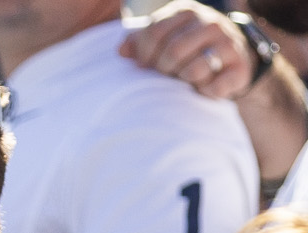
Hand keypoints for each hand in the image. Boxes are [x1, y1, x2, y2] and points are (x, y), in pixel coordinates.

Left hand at [120, 0, 253, 99]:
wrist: (230, 55)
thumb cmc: (186, 48)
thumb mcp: (162, 39)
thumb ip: (139, 42)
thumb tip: (121, 51)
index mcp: (186, 12)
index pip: (154, 33)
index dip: (144, 56)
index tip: (144, 65)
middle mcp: (210, 23)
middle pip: (173, 52)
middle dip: (164, 70)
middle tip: (166, 75)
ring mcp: (228, 43)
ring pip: (194, 69)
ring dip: (183, 81)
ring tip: (185, 79)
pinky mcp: (240, 67)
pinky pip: (215, 86)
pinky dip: (205, 92)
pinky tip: (204, 88)